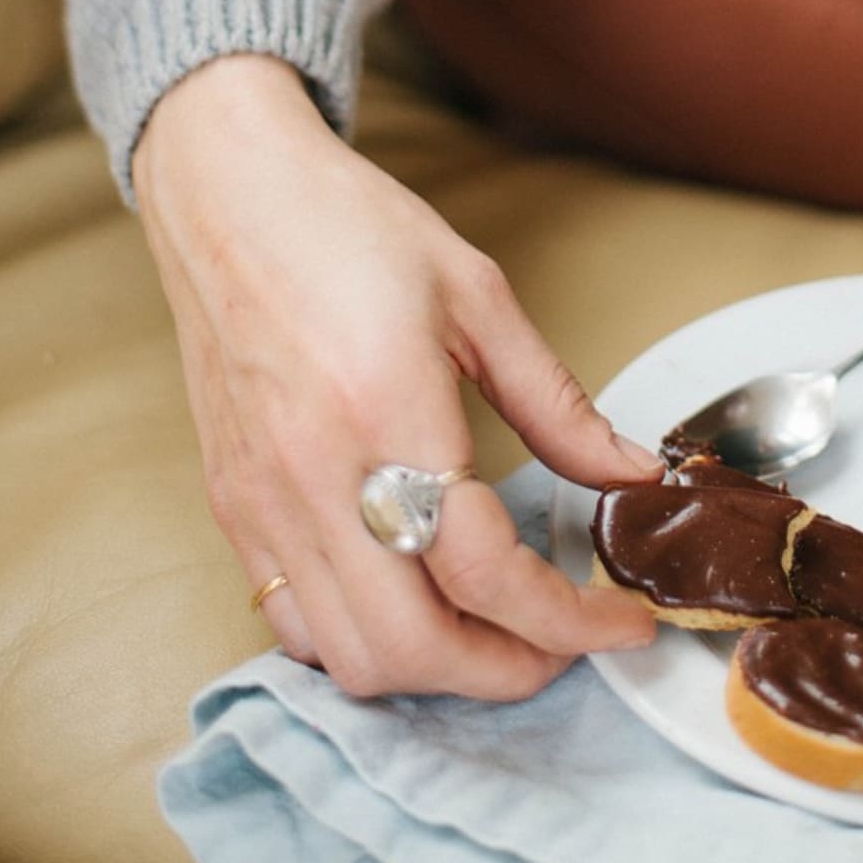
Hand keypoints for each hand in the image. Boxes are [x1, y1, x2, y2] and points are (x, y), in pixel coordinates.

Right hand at [133, 54, 661, 698]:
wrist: (228, 192)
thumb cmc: (350, 225)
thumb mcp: (477, 296)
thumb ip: (559, 404)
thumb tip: (633, 473)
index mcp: (385, 408)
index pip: (484, 571)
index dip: (571, 618)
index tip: (623, 622)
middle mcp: (310, 474)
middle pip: (412, 645)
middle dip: (508, 669)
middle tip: (569, 640)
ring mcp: (259, 501)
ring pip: (346, 657)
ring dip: (437, 670)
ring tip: (501, 630)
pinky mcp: (231, 507)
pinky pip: (295, 623)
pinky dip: (365, 642)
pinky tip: (415, 601)